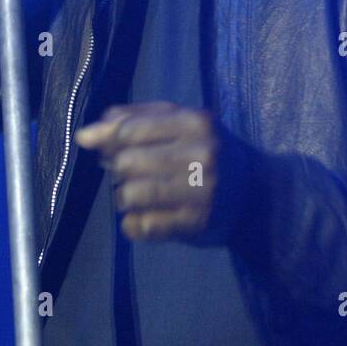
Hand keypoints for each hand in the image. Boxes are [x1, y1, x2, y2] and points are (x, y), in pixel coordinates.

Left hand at [75, 102, 225, 242]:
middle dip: (116, 169)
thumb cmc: (210, 150)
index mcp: (196, 122)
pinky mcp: (195, 225)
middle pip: (125, 163)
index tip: (98, 146)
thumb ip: (137, 119)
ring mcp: (200, 193)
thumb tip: (88, 133)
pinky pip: (140, 226)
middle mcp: (201, 156)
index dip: (105, 139)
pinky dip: (133, 222)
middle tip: (126, 171)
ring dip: (124, 196)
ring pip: (129, 195)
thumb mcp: (182, 122)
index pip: (129, 130)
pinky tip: (148, 215)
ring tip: (138, 194)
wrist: (258, 193)